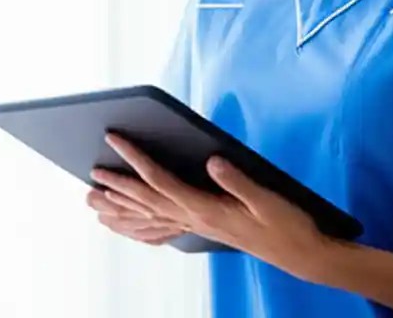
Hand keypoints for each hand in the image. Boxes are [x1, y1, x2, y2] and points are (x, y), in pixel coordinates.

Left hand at [91, 133, 338, 283]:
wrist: (300, 253)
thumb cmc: (286, 224)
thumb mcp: (267, 198)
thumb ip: (238, 180)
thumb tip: (212, 161)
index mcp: (207, 208)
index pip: (162, 180)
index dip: (136, 159)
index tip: (116, 139)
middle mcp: (196, 219)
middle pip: (147, 201)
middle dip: (117, 186)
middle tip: (92, 172)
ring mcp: (198, 226)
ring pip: (150, 216)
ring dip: (121, 208)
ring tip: (95, 201)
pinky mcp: (203, 228)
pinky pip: (163, 228)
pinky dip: (140, 225)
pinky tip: (128, 224)